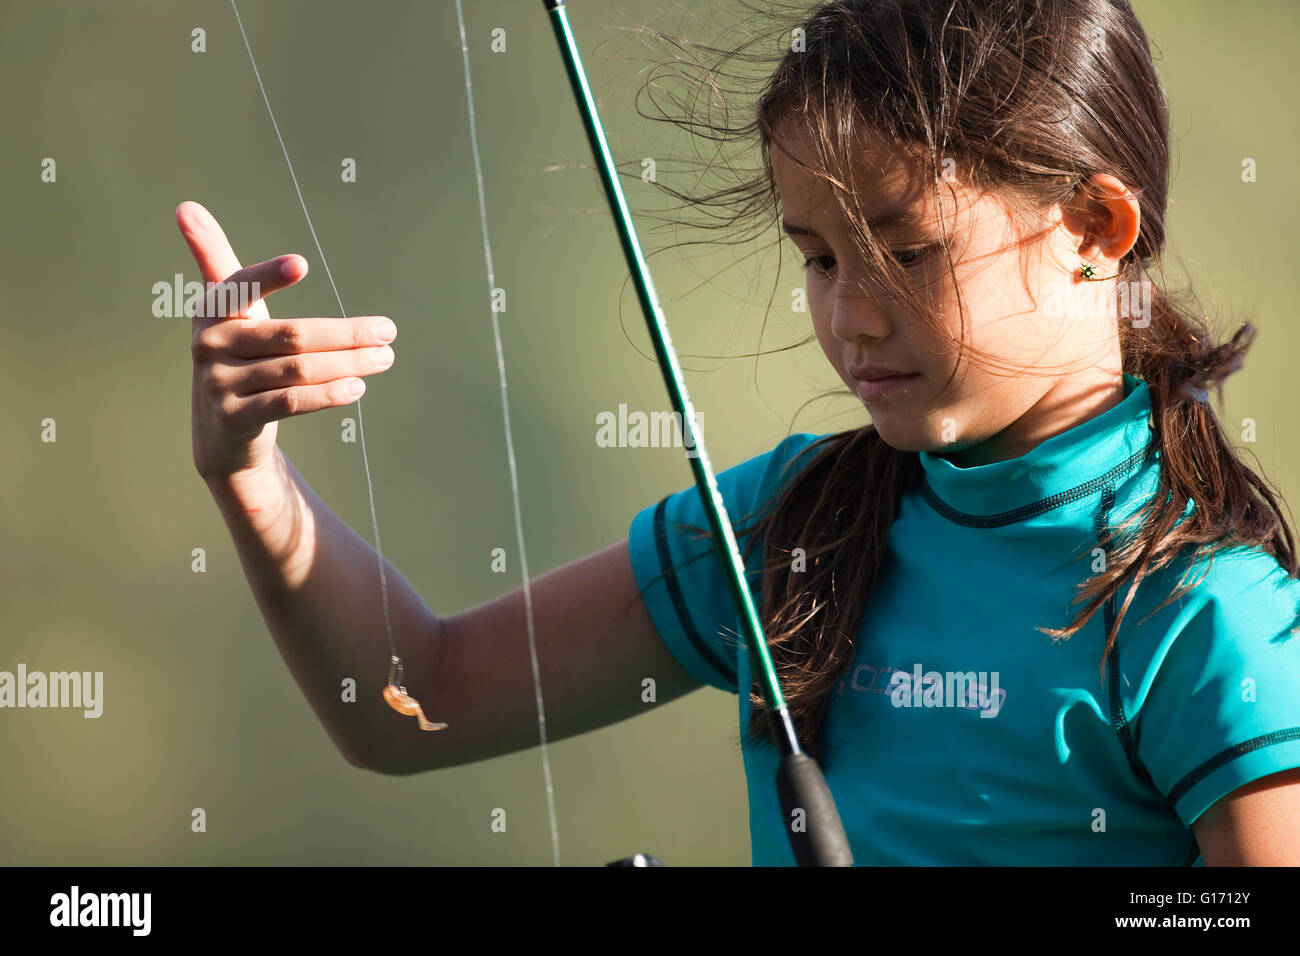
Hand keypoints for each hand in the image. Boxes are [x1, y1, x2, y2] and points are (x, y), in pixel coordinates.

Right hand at [176, 201, 396, 480]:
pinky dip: (327, 394)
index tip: (300, 264)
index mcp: (212, 310)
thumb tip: (185, 207)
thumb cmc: (239, 357)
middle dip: (346, 334)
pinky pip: (290, 401)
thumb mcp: (231, 311)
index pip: (242, 287)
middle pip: (292, 335)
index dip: (268, 277)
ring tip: (384, 358)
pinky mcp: (235, 418)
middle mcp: (210, 344)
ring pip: (297, 369)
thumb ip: (214, 259)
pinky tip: (357, 387)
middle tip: (388, 332)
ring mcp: (219, 383)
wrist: (222, 434)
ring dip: (349, 364)